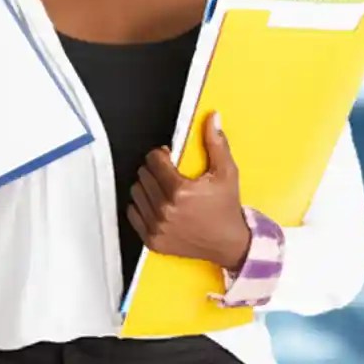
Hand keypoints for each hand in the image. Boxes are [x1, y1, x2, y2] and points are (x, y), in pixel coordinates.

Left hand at [128, 112, 250, 270]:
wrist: (230, 244)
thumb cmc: (227, 209)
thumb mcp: (226, 173)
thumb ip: (216, 143)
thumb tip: (212, 118)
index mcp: (180, 191)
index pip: (153, 160)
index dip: (160, 155)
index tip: (168, 159)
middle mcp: (166, 209)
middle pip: (143, 174)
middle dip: (154, 170)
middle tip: (168, 174)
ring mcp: (157, 226)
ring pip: (136, 192)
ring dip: (147, 187)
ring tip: (163, 189)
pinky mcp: (152, 240)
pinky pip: (133, 213)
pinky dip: (141, 206)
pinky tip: (156, 204)